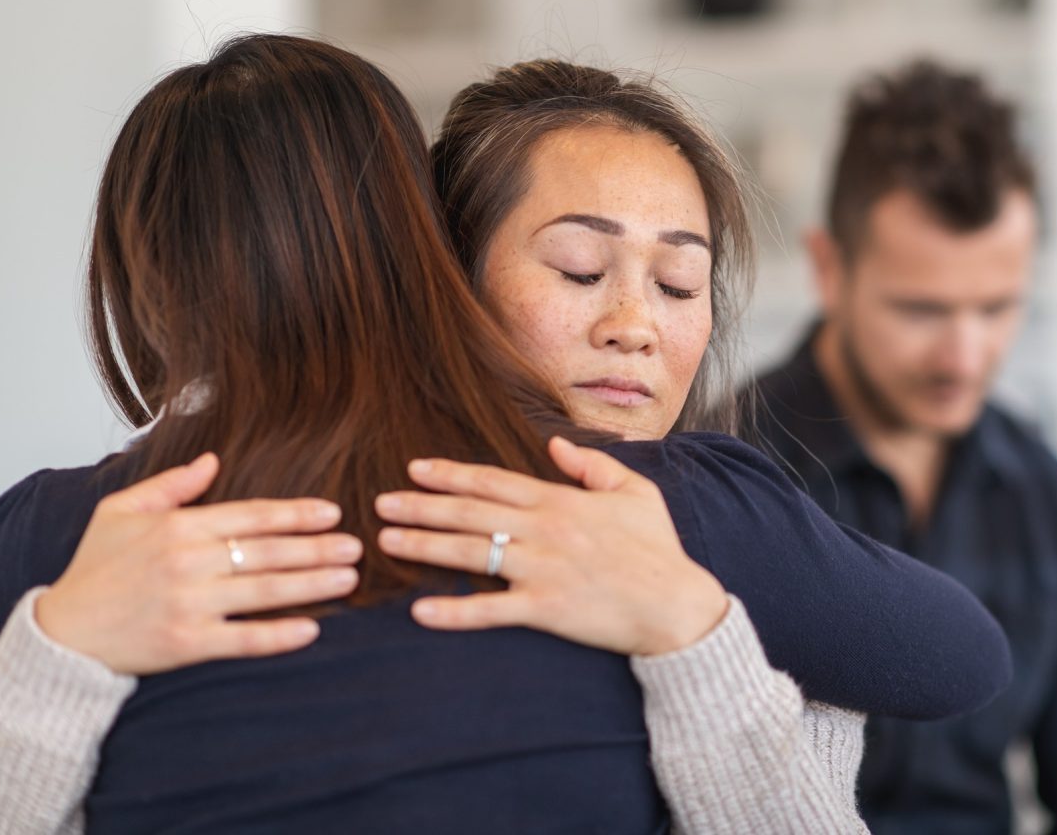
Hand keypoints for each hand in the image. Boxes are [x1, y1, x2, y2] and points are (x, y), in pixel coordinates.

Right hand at [36, 453, 361, 674]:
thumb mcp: (120, 512)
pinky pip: (244, 638)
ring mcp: (190, 605)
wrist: (63, 634)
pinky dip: (279, 635)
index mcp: (178, 528)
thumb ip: (171, 484)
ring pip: (265, 591)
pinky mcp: (187, 644)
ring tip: (349, 578)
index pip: (252, 516)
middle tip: (358, 545)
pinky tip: (312, 629)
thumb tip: (212, 459)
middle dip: (318, 547)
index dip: (296, 514)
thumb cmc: (95, 570)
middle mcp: (188, 563)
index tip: (332, 513)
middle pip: (269, 552)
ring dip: (313, 584)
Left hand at [375, 436, 728, 655]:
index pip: (493, 481)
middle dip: (422, 505)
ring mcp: (542, 570)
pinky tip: (420, 611)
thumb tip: (554, 444)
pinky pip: (492, 611)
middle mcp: (544, 531)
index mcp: (561, 501)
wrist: (677, 606)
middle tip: (379, 503)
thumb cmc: (657, 548)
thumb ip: (591, 466)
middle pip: (471, 513)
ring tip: (388, 542)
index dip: (451, 474)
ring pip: (471, 554)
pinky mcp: (546, 610)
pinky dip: (455, 613)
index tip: (415, 469)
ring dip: (425, 546)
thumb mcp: (635, 491)